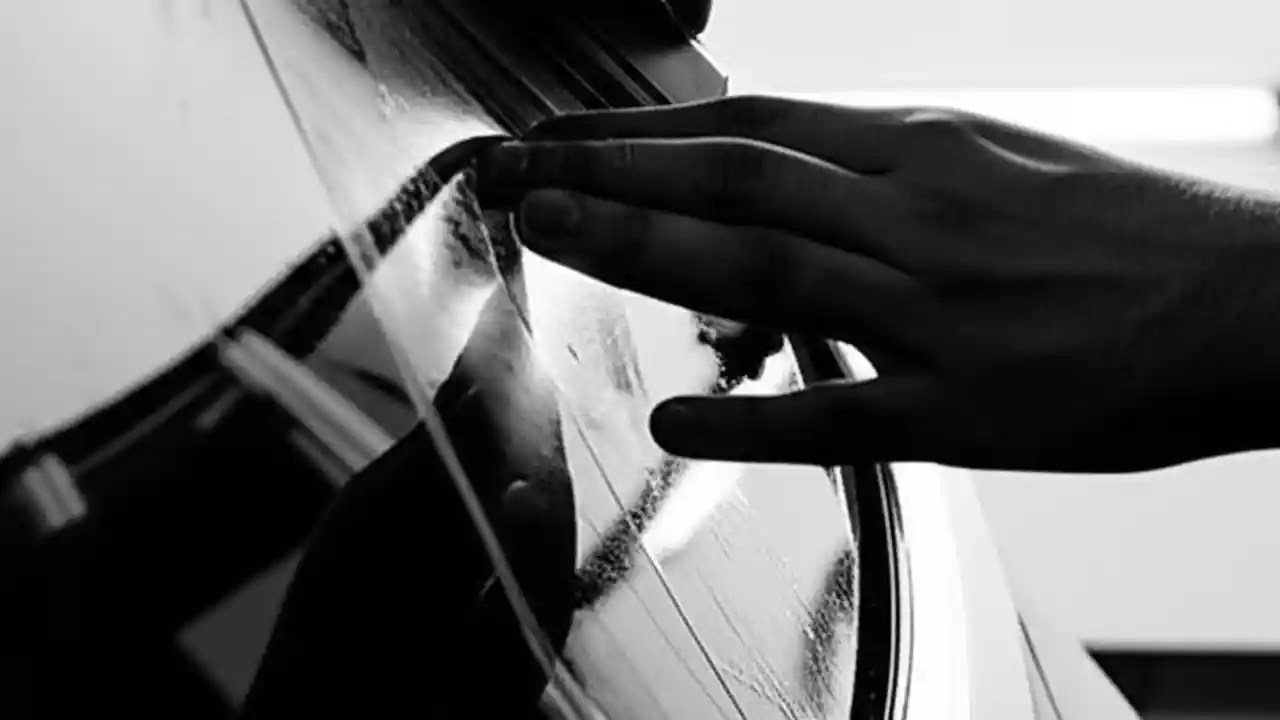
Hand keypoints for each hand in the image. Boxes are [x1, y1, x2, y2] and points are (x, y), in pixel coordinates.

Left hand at [477, 95, 1279, 471]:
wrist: (1257, 297)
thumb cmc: (1124, 230)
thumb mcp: (996, 157)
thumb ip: (882, 167)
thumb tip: (785, 169)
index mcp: (923, 151)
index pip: (751, 127)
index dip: (641, 130)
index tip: (562, 135)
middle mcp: (917, 216)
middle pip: (734, 182)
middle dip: (609, 173)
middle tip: (510, 174)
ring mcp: (940, 313)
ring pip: (766, 270)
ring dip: (644, 250)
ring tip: (549, 236)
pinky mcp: (975, 411)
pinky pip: (844, 413)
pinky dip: (753, 415)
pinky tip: (678, 419)